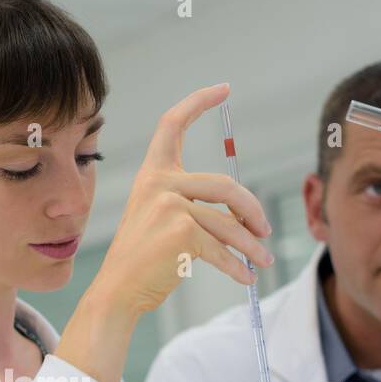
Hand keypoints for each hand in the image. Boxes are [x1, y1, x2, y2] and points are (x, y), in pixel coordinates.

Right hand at [95, 82, 273, 315]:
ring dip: (251, 245)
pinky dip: (238, 266)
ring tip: (263, 259)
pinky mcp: (182, 233)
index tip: (223, 89)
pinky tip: (247, 276)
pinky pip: (222, 249)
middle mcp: (160, 184)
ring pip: (229, 224)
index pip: (172, 125)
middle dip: (251, 209)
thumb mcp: (160, 220)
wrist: (117, 293)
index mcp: (152, 175)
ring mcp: (170, 207)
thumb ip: (191, 206)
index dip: (198, 102)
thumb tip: (243, 215)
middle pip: (225, 185)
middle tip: (264, 230)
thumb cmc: (141, 261)